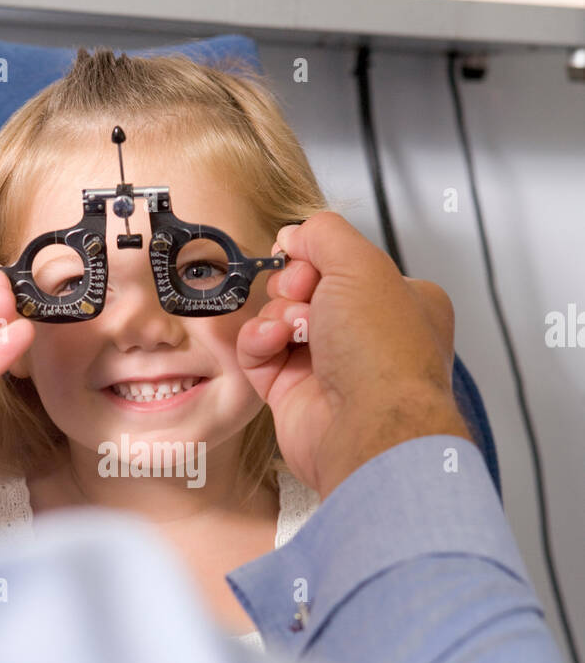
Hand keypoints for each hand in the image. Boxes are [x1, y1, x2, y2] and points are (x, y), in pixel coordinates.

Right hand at [237, 213, 473, 499]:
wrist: (367, 428)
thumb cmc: (383, 352)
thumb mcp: (362, 264)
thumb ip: (324, 234)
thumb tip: (295, 233)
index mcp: (402, 303)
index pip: (347, 265)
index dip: (319, 256)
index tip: (307, 256)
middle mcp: (367, 336)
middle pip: (307, 289)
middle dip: (294, 285)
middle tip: (301, 293)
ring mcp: (329, 367)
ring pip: (279, 319)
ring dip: (277, 314)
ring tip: (293, 328)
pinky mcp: (293, 393)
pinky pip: (260, 354)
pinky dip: (259, 342)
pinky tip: (274, 343)